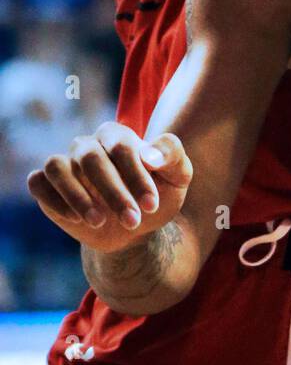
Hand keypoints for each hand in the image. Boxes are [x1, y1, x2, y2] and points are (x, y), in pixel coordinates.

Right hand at [27, 124, 192, 252]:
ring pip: (57, 166)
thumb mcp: (176, 177)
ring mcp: (65, 163)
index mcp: (118, 136)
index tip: (151, 205)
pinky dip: (54, 199)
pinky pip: (38, 182)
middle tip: (132, 220)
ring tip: (100, 222)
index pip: (122, 147)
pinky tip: (77, 220)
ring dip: (78, 196)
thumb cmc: (157, 196)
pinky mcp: (46, 184)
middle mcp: (87, 145)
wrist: (134, 229)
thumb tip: (151, 156)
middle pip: (91, 158)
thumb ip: (171, 156)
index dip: (136, 176)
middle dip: (112, 192)